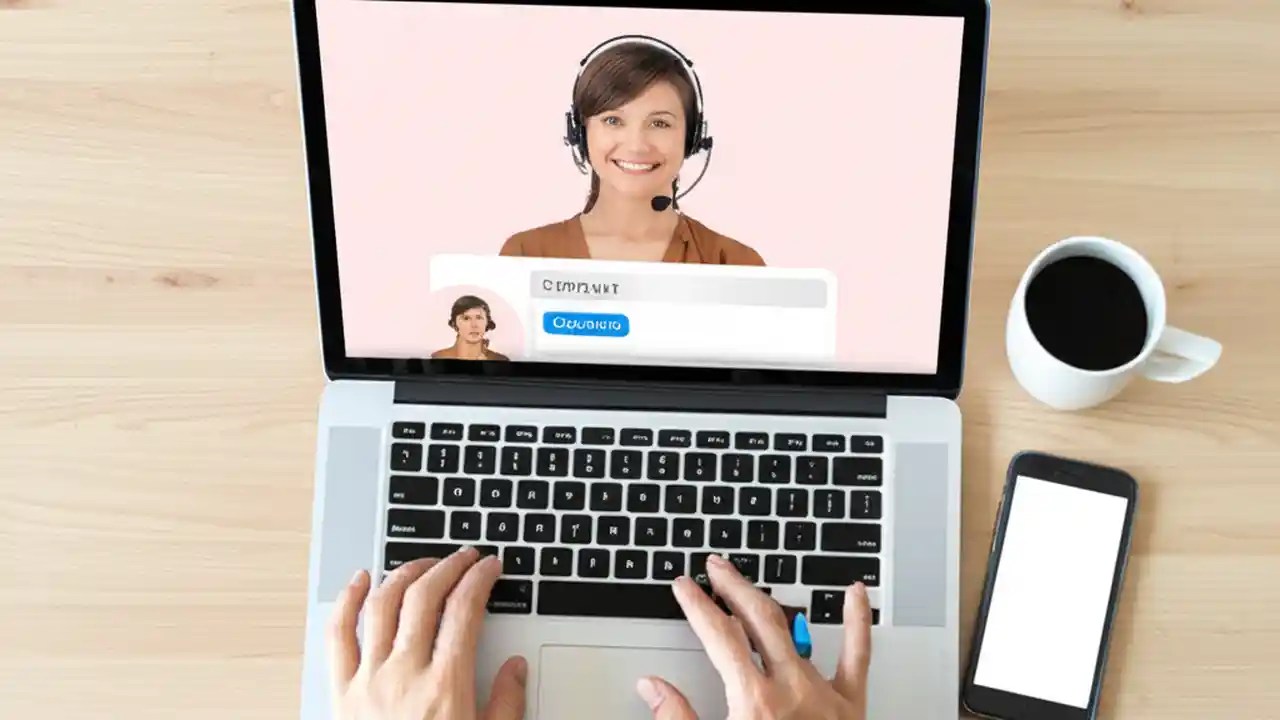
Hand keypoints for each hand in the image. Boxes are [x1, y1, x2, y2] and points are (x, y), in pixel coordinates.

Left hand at [328, 548, 526, 719]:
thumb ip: (507, 705)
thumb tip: (516, 668)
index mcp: (445, 687)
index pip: (465, 610)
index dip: (480, 578)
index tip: (490, 567)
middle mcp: (404, 675)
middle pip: (425, 596)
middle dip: (449, 566)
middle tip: (465, 558)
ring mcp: (368, 680)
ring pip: (383, 604)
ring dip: (405, 573)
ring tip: (424, 563)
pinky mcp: (340, 691)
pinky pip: (338, 633)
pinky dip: (348, 599)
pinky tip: (360, 580)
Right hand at [636, 554, 871, 719]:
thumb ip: (679, 719)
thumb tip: (652, 688)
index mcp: (753, 702)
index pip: (717, 636)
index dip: (696, 605)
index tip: (684, 587)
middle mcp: (789, 689)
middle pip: (755, 618)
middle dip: (731, 586)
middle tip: (714, 567)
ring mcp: (822, 693)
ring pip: (794, 627)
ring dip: (768, 599)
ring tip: (750, 582)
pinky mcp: (852, 705)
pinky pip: (858, 655)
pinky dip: (858, 620)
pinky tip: (856, 592)